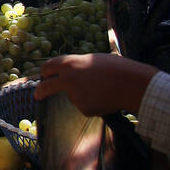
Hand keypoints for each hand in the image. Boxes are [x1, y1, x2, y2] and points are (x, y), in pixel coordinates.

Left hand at [34, 54, 155, 116]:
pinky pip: (85, 107)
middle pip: (45, 87)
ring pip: (73, 98)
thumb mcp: (93, 60)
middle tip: (38, 95)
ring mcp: (74, 95)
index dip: (46, 73)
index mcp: (69, 63)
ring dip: (83, 96)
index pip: (48, 67)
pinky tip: (104, 99)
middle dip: (40, 92)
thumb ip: (77, 66)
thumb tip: (69, 73)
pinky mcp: (83, 108)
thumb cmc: (116, 68)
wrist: (131, 83)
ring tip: (102, 90)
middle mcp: (67, 79)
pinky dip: (93, 105)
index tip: (44, 77)